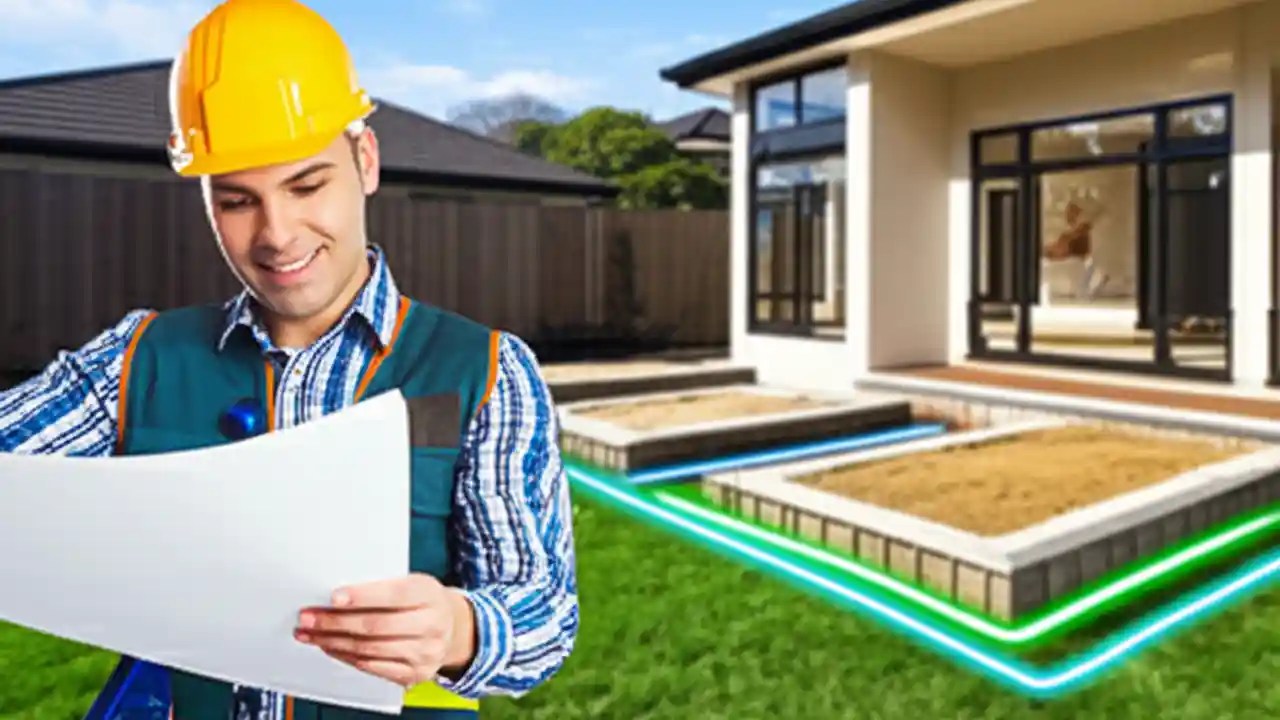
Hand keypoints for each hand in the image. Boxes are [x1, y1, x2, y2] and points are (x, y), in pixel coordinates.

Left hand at [294, 574, 476, 687]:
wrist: (452, 628)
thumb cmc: (422, 601)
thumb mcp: (412, 583)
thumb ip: (382, 586)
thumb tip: (336, 594)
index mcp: (429, 594)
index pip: (393, 595)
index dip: (362, 596)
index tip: (333, 597)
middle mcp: (432, 625)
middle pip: (376, 626)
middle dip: (335, 622)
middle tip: (307, 618)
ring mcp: (424, 652)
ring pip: (370, 649)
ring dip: (334, 642)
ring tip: (311, 634)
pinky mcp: (415, 673)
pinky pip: (374, 667)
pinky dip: (347, 657)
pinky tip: (331, 648)